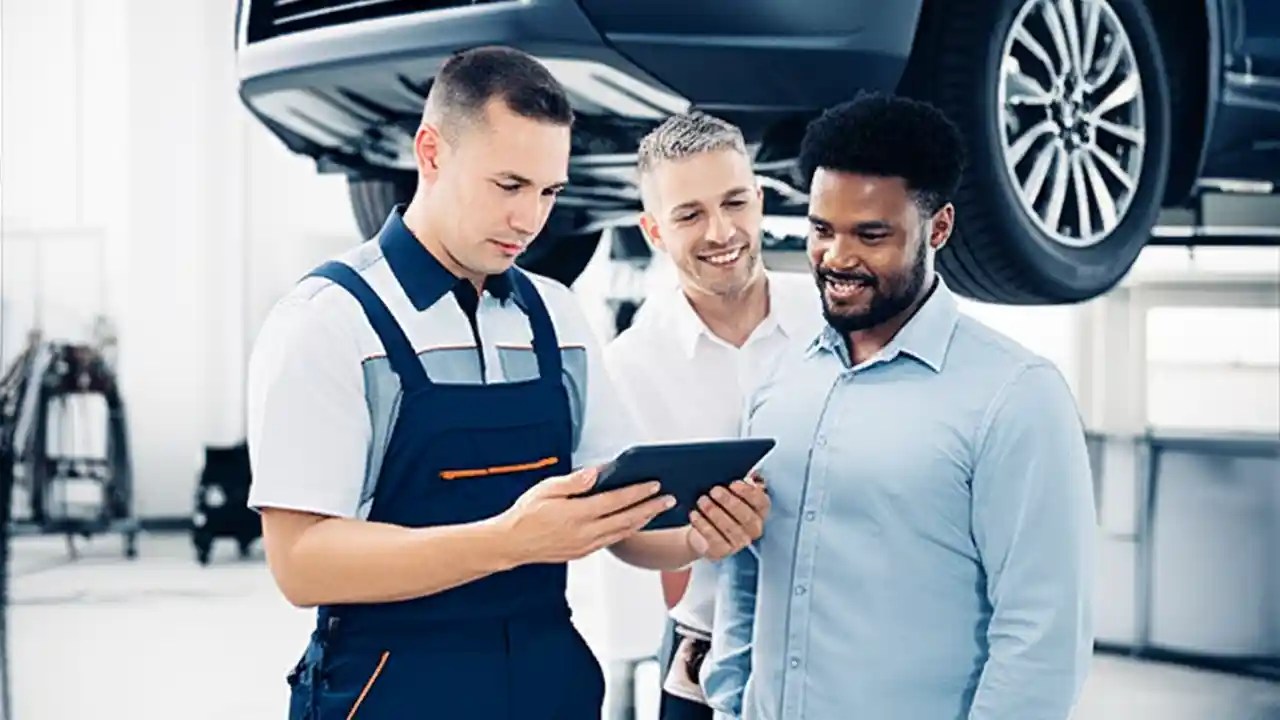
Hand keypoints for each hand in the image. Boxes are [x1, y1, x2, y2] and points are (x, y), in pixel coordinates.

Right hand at [497, 467, 675, 565]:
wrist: (512, 544)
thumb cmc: (526, 514)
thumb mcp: (546, 489)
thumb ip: (574, 482)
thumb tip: (596, 473)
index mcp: (577, 514)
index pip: (616, 501)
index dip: (638, 492)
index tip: (654, 485)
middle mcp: (585, 533)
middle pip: (627, 519)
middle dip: (651, 508)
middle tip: (669, 499)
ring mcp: (585, 545)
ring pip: (622, 532)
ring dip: (643, 521)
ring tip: (658, 510)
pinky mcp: (583, 552)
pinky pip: (612, 540)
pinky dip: (627, 531)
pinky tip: (634, 523)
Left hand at [685, 473, 768, 560]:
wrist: (701, 530)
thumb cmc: (719, 507)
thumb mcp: (729, 493)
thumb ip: (739, 486)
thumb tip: (750, 478)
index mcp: (759, 512)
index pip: (762, 503)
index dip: (749, 493)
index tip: (733, 484)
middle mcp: (753, 529)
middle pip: (747, 517)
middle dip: (730, 502)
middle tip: (714, 491)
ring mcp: (739, 543)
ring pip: (731, 529)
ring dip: (715, 512)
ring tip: (702, 501)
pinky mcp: (723, 551)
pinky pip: (715, 540)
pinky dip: (704, 526)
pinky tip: (695, 514)